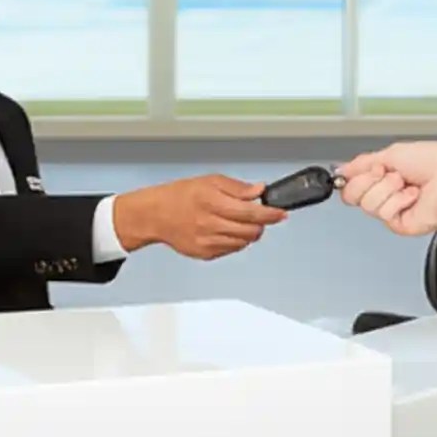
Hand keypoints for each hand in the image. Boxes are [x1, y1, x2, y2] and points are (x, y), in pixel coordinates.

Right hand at [113, 174, 286, 259]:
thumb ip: (237, 188)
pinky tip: (225, 230)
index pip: (251, 212)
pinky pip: (231, 250)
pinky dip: (235, 241)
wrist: (156, 215)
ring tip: (239, 221)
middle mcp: (210, 224)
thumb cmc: (181, 195)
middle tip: (259, 215)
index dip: (271, 214)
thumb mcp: (210, 181)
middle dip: (261, 223)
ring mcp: (208, 242)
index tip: (281, 213)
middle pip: (251, 231)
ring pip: (243, 242)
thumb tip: (259, 190)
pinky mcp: (205, 254)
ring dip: (249, 232)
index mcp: (212, 202)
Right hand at [337, 141, 436, 235]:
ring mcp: (394, 208)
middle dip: (369, 181)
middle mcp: (389, 191)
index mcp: (388, 173)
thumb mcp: (391, 153)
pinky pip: (383, 214)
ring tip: (406, 184)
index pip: (354, 180)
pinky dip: (398, 201)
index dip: (355, 175)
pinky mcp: (400, 223)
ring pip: (367, 204)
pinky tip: (414, 197)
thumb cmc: (434, 162)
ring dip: (386, 189)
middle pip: (354, 195)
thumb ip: (362, 163)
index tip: (367, 168)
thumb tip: (342, 169)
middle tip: (387, 174)